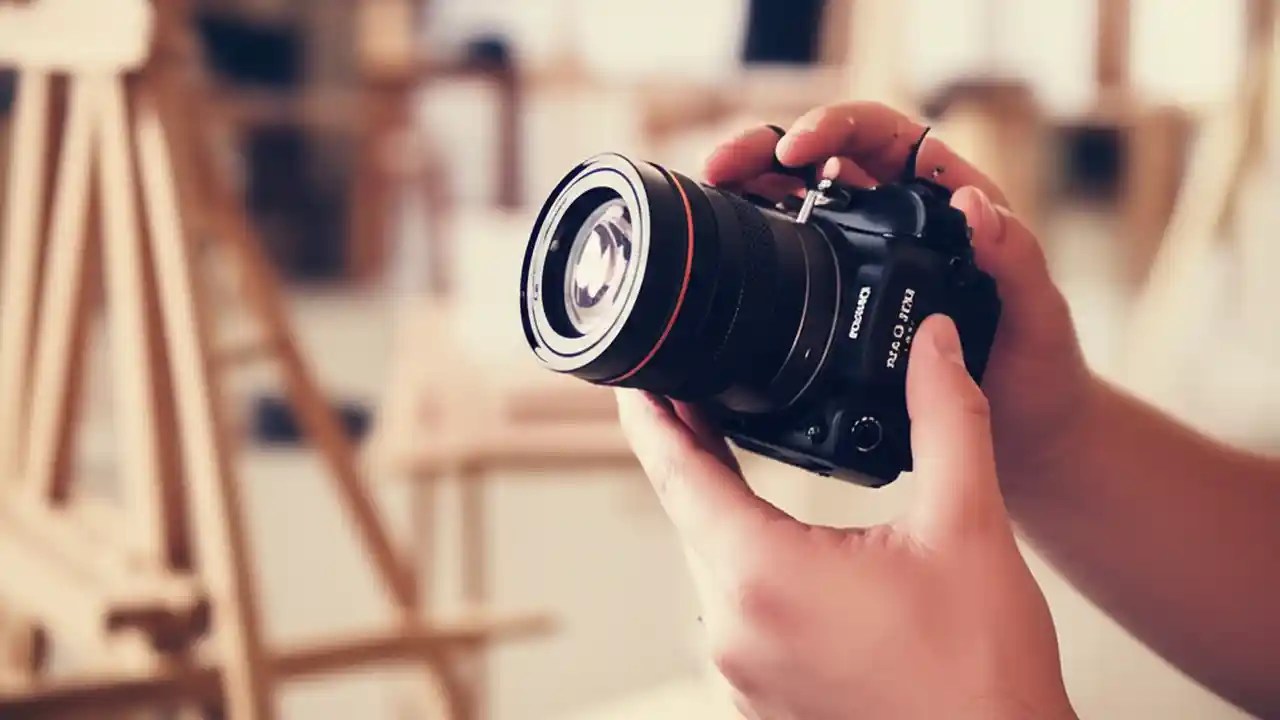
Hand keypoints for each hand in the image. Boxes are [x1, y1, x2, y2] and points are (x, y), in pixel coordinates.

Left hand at [616, 317, 1075, 719]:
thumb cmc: (981, 676)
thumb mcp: (970, 528)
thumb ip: (946, 421)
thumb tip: (935, 345)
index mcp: (764, 578)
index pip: (678, 475)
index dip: (651, 416)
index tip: (634, 376)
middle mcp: (735, 632)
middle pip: (691, 516)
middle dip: (690, 449)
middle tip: (688, 387)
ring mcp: (743, 673)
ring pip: (714, 565)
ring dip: (719, 506)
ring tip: (723, 447)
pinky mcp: (763, 699)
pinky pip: (736, 611)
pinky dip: (745, 562)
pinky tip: (772, 538)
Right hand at [704, 103, 1094, 492]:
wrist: (1024, 438)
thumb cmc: (1041, 371)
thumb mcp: (1037, 314)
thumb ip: (1015, 259)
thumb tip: (974, 203)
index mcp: (945, 204)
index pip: (881, 137)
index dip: (835, 128)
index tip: (800, 150)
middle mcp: (898, 224)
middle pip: (820, 161)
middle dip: (766, 150)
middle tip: (722, 164)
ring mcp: (864, 264)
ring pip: (794, 206)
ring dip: (749, 191)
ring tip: (710, 194)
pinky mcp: (840, 307)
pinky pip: (789, 262)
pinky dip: (753, 248)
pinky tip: (724, 257)